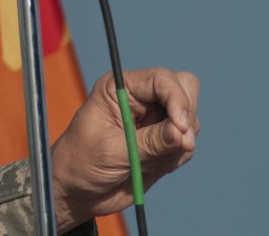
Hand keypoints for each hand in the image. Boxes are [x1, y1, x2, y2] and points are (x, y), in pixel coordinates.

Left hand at [50, 68, 199, 230]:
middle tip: (181, 144)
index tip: (181, 127)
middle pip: (184, 88)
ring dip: (181, 142)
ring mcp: (153, 119)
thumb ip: (149, 142)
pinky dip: (178, 157)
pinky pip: (186, 144)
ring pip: (190, 119)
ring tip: (152, 160)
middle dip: (186, 116)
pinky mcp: (162, 142)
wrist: (78, 190)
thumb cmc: (83, 161)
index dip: (177, 99)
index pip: (161, 79)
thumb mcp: (113, 150)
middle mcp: (140, 98)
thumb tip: (181, 133)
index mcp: (121, 88)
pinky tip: (153, 166)